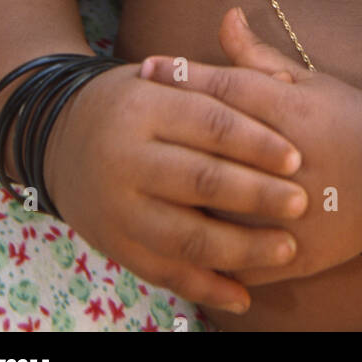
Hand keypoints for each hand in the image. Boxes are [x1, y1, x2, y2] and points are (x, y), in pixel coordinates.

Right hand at [42, 58, 309, 313]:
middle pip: (200, 180)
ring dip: (241, 248)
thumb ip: (224, 78)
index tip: (297, 157)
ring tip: (287, 248)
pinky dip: (205, 287)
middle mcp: (124, 157)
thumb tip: (275, 66)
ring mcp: (116, 207)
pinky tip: (243, 294)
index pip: (210, 124)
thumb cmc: (134, 101)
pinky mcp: (113, 245)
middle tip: (301, 202)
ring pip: (185, 235)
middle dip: (256, 195)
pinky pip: (163, 272)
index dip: (256, 142)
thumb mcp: (168, 77)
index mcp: (143, 106)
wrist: (60, 137)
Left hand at [140, 7, 361, 284]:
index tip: (145, 68)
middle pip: (216, 148)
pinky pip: (240, 258)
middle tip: (127, 118)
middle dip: (169, 131)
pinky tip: (174, 235)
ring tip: (139, 180)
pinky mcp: (298, 254)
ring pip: (223, 208)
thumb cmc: (348, 119)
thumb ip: (259, 57)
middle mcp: (290, 161)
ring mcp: (293, 212)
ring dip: (180, 195)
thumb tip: (227, 14)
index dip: (183, 76)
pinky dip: (208, 249)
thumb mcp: (309, 81)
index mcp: (293, 112)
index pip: (227, 90)